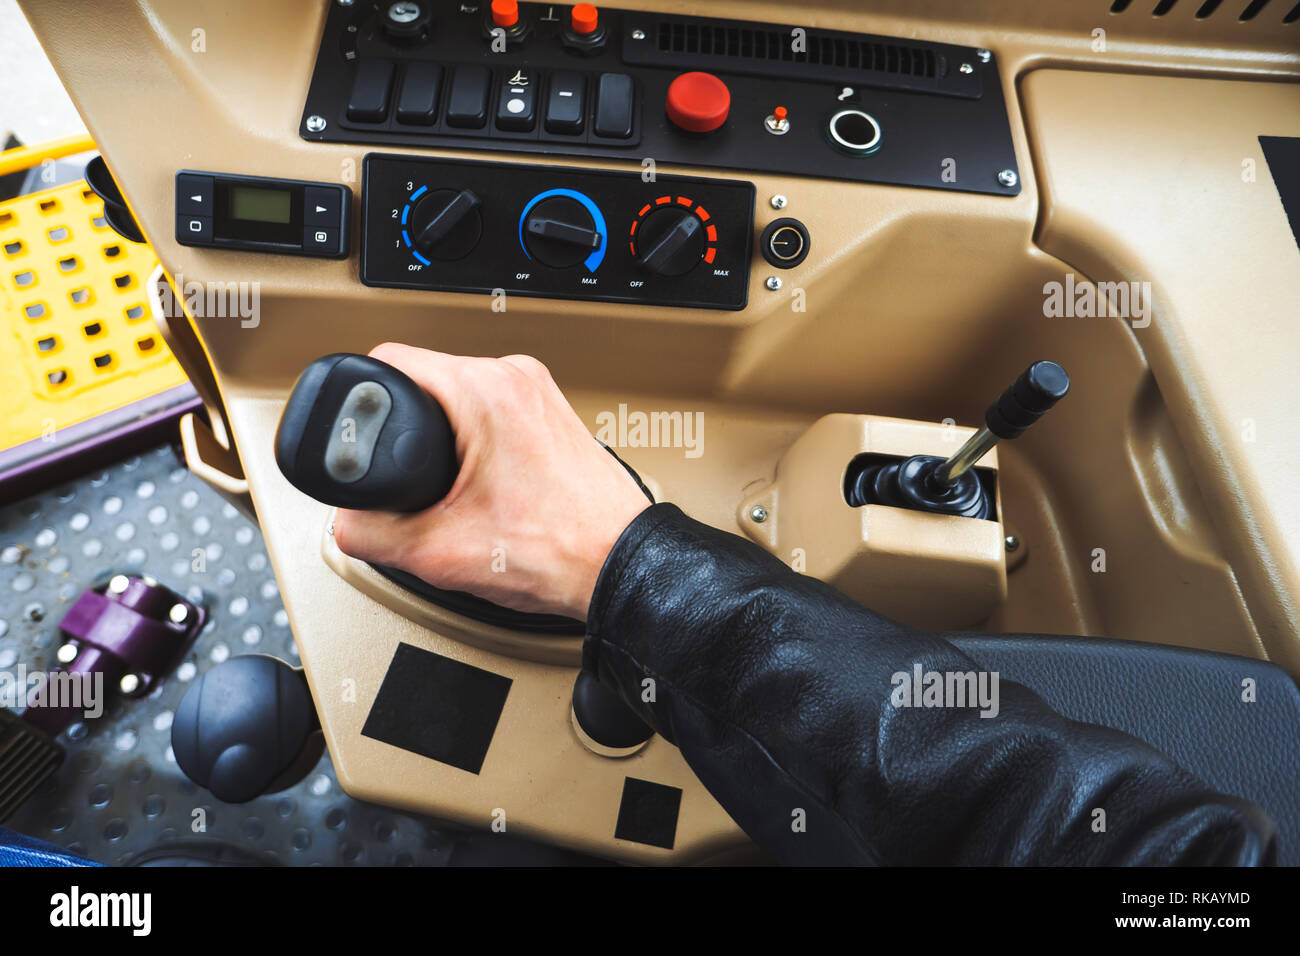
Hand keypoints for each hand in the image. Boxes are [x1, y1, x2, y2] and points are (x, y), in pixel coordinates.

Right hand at [332, 343, 650, 620]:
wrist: (619, 567)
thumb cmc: (558, 551)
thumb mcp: (436, 552)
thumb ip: (368, 532)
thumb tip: (347, 521)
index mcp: (486, 390)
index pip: (391, 358)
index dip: (361, 395)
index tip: (359, 426)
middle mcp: (517, 378)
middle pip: (427, 380)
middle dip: (408, 428)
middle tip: (416, 477)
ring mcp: (540, 394)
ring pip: (463, 399)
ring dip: (447, 438)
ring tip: (454, 486)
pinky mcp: (553, 415)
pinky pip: (495, 414)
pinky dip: (479, 446)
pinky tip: (484, 484)